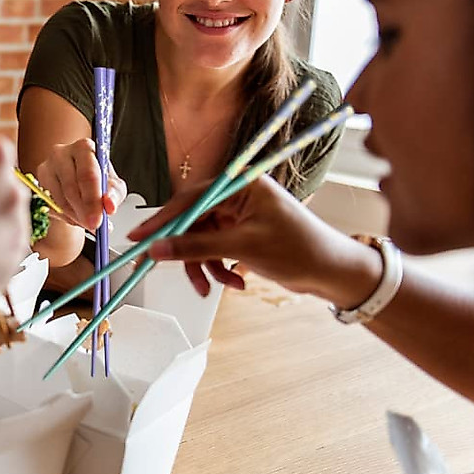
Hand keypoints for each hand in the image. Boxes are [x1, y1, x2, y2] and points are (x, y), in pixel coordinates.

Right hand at [34, 138, 126, 231]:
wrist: (79, 180)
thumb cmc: (98, 179)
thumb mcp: (114, 185)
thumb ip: (114, 194)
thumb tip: (110, 206)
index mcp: (83, 148)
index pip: (87, 174)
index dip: (93, 200)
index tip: (98, 221)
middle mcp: (60, 153)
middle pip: (71, 188)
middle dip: (84, 212)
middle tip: (94, 227)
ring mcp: (45, 168)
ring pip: (59, 200)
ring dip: (76, 216)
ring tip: (88, 221)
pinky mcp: (37, 183)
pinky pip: (50, 207)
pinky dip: (65, 217)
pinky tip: (75, 215)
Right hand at [129, 174, 360, 299]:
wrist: (334, 272)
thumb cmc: (300, 250)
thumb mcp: (242, 247)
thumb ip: (195, 247)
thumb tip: (156, 249)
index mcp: (240, 186)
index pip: (189, 200)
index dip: (162, 221)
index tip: (139, 238)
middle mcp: (238, 197)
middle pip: (192, 222)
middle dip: (186, 251)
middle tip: (162, 269)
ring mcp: (240, 216)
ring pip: (202, 240)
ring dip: (205, 266)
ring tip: (214, 287)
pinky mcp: (243, 235)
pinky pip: (215, 250)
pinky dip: (219, 269)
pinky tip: (235, 282)